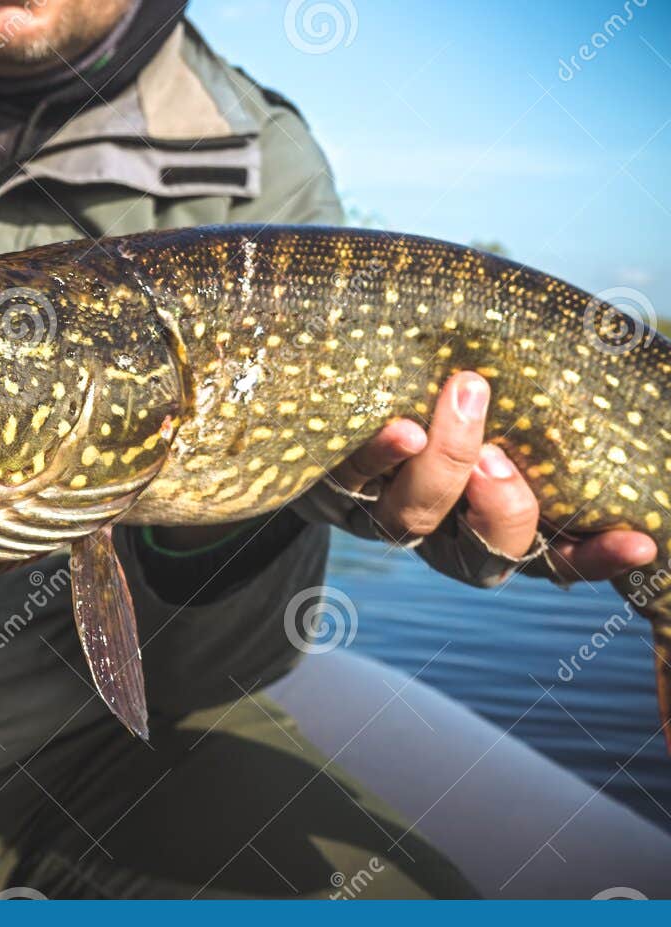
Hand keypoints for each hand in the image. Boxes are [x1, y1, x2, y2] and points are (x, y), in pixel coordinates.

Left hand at [330, 371, 656, 583]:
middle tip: (501, 454)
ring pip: (414, 519)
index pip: (554, 558)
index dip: (592, 558)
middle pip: (478, 556)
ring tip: (460, 406)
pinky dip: (375, 456)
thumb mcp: (488, 396)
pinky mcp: (324, 491)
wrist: (318, 393)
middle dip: (500, 506)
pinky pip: (348, 482)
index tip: (638, 542)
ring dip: (443, 468)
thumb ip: (528, 395)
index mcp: (490, 522)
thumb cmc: (428, 385)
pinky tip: (398, 427)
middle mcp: (438, 532)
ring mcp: (378, 515)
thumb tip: (595, 338)